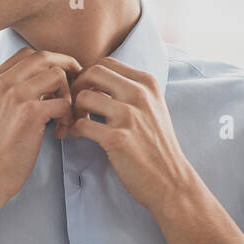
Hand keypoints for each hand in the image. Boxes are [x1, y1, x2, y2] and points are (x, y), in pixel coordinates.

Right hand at [0, 47, 81, 201]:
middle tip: (77, 87)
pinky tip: (60, 133)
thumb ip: (12, 90)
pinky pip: (63, 102)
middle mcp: (3, 82)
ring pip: (58, 75)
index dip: (50, 61)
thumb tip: (45, 78)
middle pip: (45, 57)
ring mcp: (16, 95)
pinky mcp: (30, 112)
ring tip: (65, 118)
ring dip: (69, 95)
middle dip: (67, 68)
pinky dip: (69, 117)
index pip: (27, 54)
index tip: (61, 78)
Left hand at [67, 56, 195, 212]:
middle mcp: (140, 95)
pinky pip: (82, 125)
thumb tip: (98, 79)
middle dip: (77, 87)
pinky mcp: (118, 139)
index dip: (88, 75)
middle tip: (75, 105)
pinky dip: (74, 130)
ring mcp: (129, 116)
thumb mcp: (153, 107)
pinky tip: (80, 137)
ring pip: (84, 97)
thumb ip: (130, 90)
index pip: (106, 63)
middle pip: (93, 72)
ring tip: (78, 123)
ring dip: (73, 111)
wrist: (170, 180)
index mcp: (147, 83)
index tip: (85, 91)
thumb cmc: (156, 145)